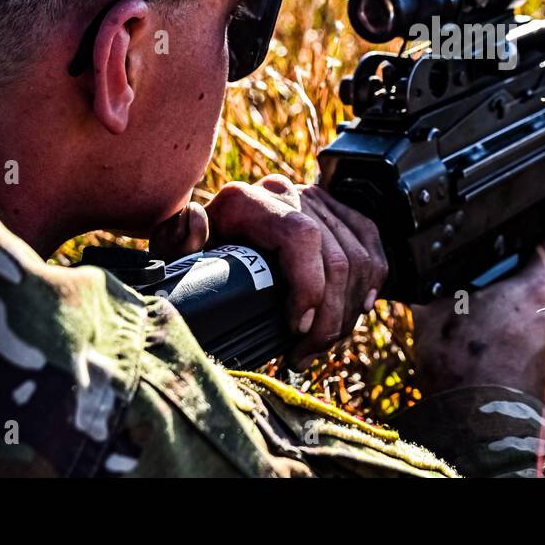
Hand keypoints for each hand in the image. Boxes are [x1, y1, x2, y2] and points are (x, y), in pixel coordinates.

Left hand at [151, 175, 387, 362]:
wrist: (208, 239)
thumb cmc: (189, 259)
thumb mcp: (171, 257)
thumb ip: (174, 241)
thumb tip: (197, 222)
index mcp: (245, 201)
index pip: (301, 237)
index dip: (310, 288)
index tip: (296, 330)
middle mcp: (285, 192)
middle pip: (337, 257)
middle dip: (330, 316)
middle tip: (307, 352)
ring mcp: (314, 199)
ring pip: (359, 257)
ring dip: (349, 309)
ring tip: (322, 342)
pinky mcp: (335, 210)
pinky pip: (371, 243)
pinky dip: (372, 280)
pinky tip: (359, 309)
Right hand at [410, 240, 544, 402]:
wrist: (479, 426)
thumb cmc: (461, 364)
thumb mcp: (434, 315)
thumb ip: (436, 288)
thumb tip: (416, 272)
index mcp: (534, 289)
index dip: (544, 236)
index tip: (543, 228)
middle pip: (540, 288)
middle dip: (517, 289)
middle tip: (487, 294)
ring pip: (539, 323)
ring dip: (518, 324)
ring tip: (484, 335)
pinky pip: (538, 354)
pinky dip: (520, 354)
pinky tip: (491, 362)